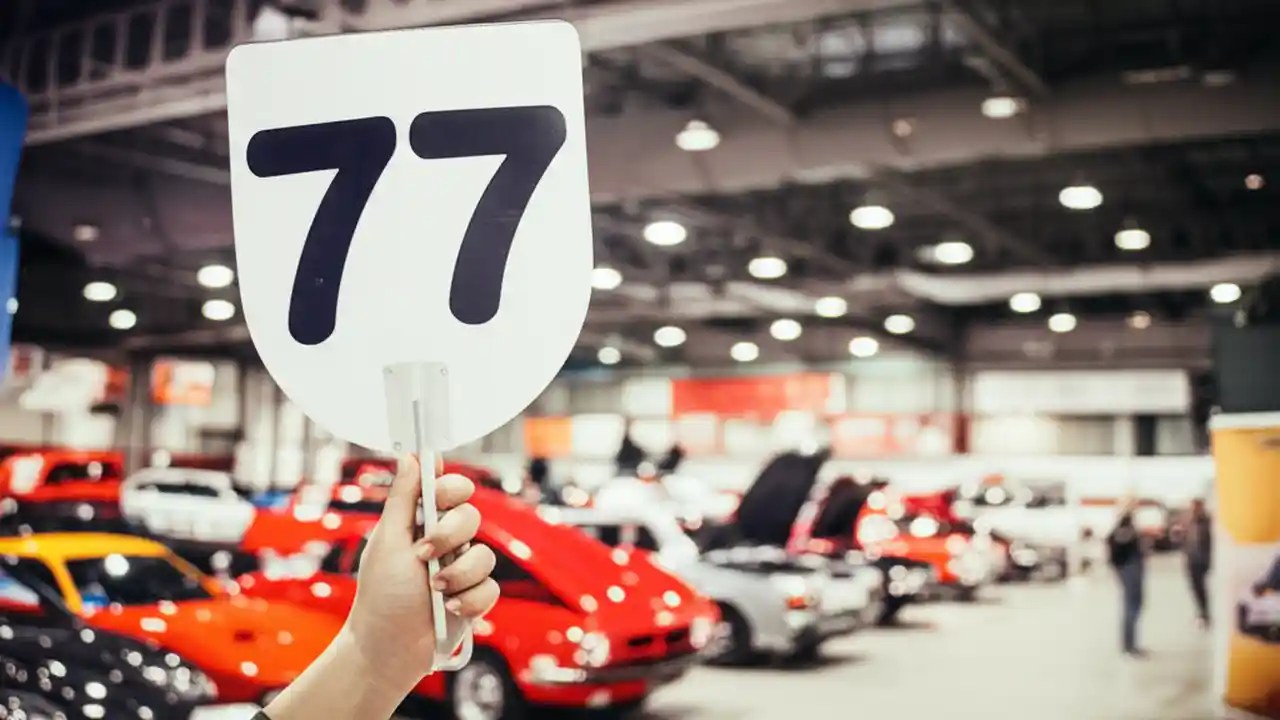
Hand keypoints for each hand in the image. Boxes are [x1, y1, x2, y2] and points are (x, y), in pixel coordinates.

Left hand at [342, 455, 499, 690]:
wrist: (389, 648)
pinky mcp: (475, 596)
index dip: (450, 487)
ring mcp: (462, 569)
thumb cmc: (381, 595)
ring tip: (435, 590)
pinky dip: (469, 598)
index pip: (449, 489)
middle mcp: (445, 542)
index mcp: (422, 523)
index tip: (439, 496)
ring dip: (458, 574)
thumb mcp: (389, 541)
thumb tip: (411, 456)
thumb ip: (403, 498)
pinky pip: (490, 586)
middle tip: (425, 554)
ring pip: (485, 554)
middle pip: (471, 516)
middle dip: (450, 535)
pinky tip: (450, 608)